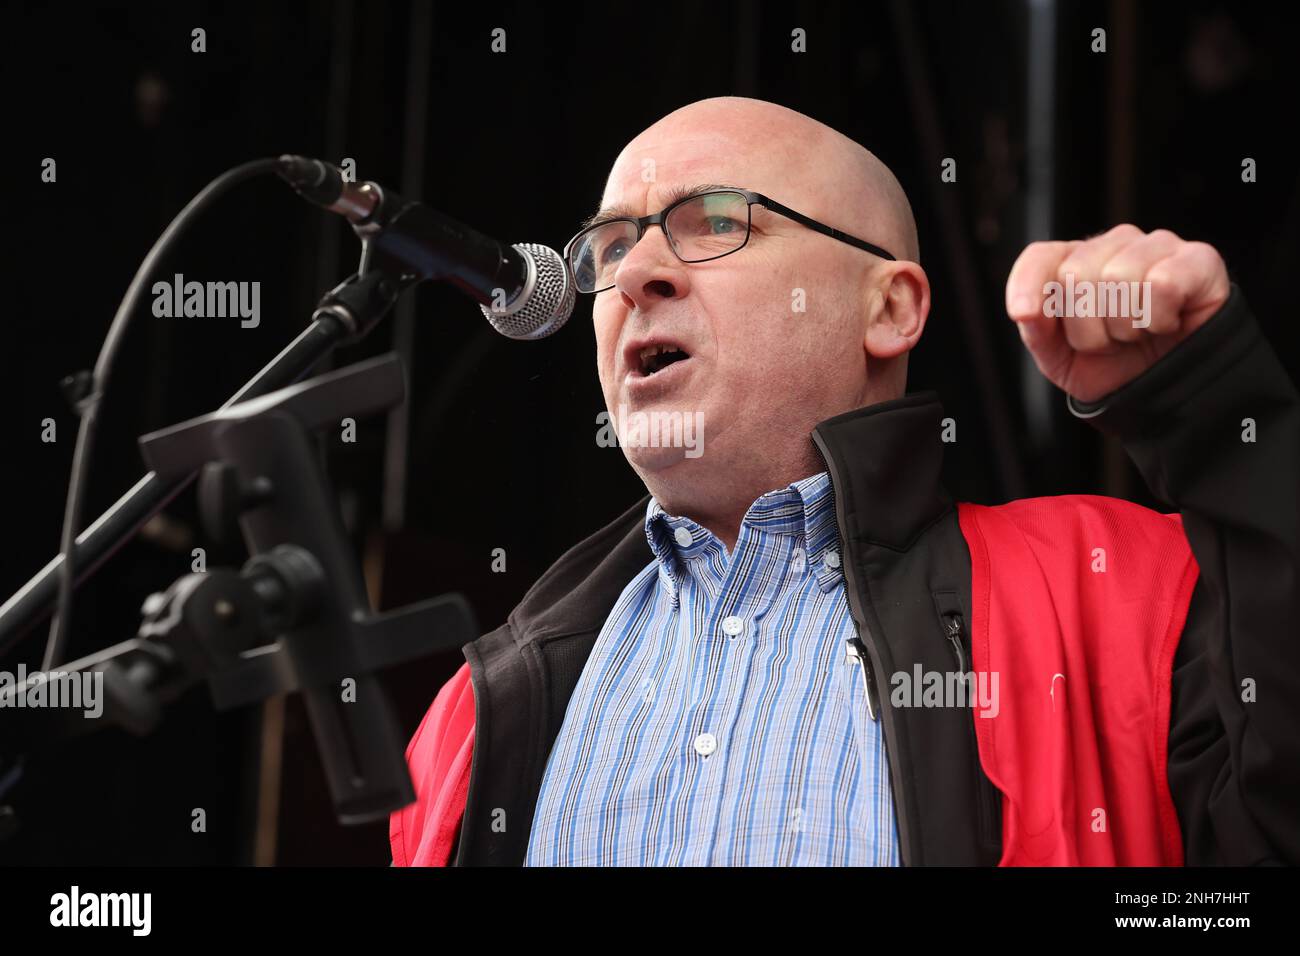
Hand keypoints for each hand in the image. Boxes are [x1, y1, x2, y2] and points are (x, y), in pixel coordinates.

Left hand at [1005, 224, 1230, 403]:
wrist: (1168, 389)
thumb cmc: (1113, 365)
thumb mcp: (1061, 359)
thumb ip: (1037, 332)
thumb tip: (1026, 310)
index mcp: (1074, 262)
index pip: (1040, 257)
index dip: (1027, 285)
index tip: (1025, 314)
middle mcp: (1113, 245)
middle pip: (1075, 275)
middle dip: (1087, 327)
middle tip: (1110, 340)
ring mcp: (1156, 245)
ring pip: (1118, 277)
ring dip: (1125, 325)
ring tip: (1138, 333)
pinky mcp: (1198, 258)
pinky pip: (1163, 283)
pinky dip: (1159, 318)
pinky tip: (1167, 323)